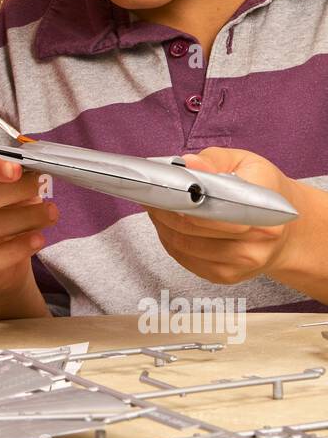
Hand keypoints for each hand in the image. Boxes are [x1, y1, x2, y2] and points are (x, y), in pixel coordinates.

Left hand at [145, 147, 298, 283]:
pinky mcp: (226, 276)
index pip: (211, 210)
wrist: (287, 229)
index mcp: (264, 209)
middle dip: (164, 211)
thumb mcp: (246, 163)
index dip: (179, 200)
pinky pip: (186, 260)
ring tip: (157, 208)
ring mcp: (242, 263)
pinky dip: (170, 242)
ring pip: (184, 246)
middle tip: (150, 194)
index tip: (161, 187)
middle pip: (191, 229)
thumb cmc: (263, 189)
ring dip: (163, 226)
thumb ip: (213, 161)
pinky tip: (168, 226)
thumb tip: (187, 164)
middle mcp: (256, 242)